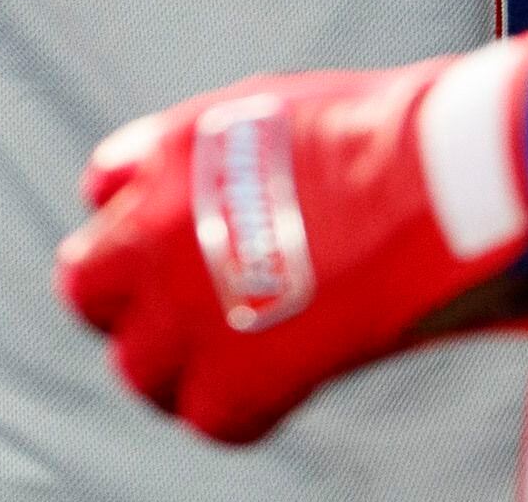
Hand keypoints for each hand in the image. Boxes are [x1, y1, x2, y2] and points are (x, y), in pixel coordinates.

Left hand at [58, 45, 527, 444]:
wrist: (439, 179)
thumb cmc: (397, 133)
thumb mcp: (287, 110)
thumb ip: (234, 155)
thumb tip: (241, 190)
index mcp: (175, 148)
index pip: (104, 187)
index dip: (138, 218)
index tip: (171, 239)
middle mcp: (157, 223)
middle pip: (88, 285)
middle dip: (126, 302)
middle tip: (181, 313)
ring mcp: (185, 303)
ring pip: (137, 367)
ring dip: (179, 368)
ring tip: (233, 363)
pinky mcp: (230, 373)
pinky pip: (206, 417)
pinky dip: (242, 412)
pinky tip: (282, 389)